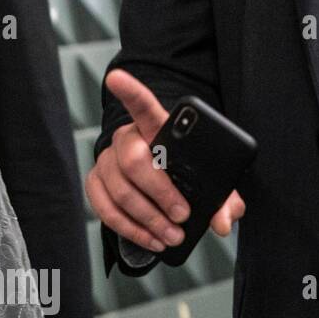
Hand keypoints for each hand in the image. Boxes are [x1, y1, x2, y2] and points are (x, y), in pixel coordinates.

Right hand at [85, 70, 244, 251]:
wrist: (160, 186)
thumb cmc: (186, 176)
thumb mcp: (211, 183)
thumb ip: (222, 198)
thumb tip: (222, 222)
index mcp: (155, 129)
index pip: (143, 107)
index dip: (129, 92)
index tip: (116, 78)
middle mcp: (126, 141)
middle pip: (133, 161)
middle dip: (160, 192)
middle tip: (182, 216)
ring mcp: (107, 162)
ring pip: (120, 190)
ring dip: (147, 218)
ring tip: (172, 236)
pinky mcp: (96, 184)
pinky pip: (104, 208)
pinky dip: (129, 228)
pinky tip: (150, 239)